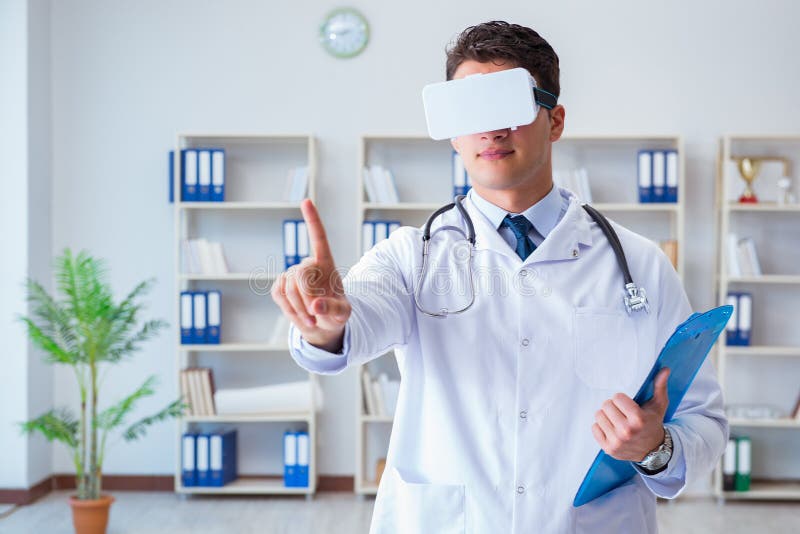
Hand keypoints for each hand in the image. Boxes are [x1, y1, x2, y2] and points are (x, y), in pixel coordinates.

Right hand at [271, 199, 350, 351]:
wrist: (320, 325)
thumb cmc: (336, 314)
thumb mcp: (342, 315)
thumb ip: (333, 309)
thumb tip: (316, 306)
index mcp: (326, 263)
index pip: (319, 238)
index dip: (312, 220)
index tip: (305, 201)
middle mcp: (307, 264)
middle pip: (302, 274)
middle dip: (308, 297)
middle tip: (316, 314)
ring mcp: (291, 274)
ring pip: (290, 287)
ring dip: (300, 307)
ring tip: (311, 317)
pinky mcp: (279, 285)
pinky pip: (279, 294)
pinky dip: (289, 309)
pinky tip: (300, 314)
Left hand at [591, 368, 669, 461]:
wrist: (653, 451)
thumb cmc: (653, 424)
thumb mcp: (659, 406)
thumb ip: (660, 386)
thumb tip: (664, 369)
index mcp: (638, 419)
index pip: (616, 397)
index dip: (621, 399)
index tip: (627, 404)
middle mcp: (626, 431)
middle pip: (606, 405)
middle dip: (613, 406)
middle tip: (621, 412)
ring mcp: (616, 441)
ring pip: (598, 415)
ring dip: (606, 416)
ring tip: (616, 420)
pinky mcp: (608, 448)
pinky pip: (594, 428)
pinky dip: (601, 427)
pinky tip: (611, 429)